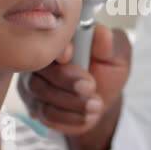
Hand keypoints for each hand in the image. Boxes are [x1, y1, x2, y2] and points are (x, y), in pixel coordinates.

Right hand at [18, 25, 130, 149]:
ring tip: (97, 104)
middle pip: (41, 68)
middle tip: (92, 87)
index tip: (68, 56)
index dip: (55, 47)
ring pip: (41, 92)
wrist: (103, 100)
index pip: (48, 37)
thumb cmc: (109, 71)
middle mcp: (42, 57)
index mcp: (62, 37)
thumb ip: (109, 46)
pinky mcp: (34, 104)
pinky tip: (87, 116)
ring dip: (72, 102)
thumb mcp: (117, 57)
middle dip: (68, 80)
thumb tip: (102, 32)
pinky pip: (45, 113)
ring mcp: (33, 80)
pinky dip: (70, 117)